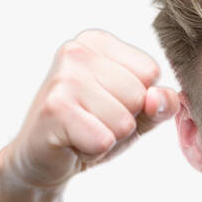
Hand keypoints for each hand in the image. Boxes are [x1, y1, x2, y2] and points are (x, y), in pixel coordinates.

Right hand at [0, 28, 181, 194]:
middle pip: (138, 97)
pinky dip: (92, 153)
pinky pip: (103, 141)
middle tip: (92, 123)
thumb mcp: (136, 114)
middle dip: (122, 123)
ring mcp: (64, 78)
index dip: (137, 102)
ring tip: (82, 132)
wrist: (41, 159)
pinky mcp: (55, 109)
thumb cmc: (90, 130)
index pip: (151, 72)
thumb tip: (159, 97)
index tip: (106, 106)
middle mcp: (77, 51)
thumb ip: (161, 104)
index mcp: (98, 42)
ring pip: (123, 122)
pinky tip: (72, 144)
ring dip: (107, 139)